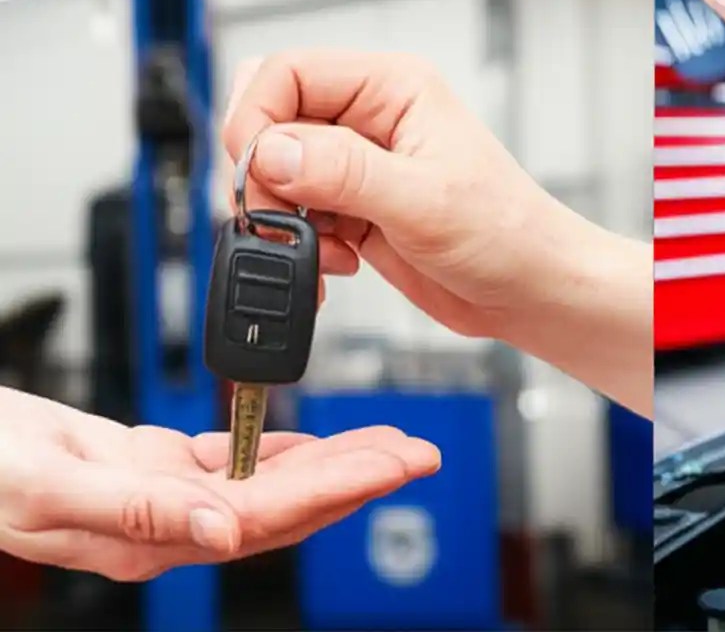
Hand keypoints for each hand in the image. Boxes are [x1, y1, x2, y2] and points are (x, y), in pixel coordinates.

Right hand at [0, 388, 439, 580]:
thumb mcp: (52, 485)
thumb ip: (138, 510)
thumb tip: (223, 530)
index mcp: (155, 536)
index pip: (270, 517)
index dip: (339, 490)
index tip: (393, 465)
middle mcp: (173, 525)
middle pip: (289, 506)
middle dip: (359, 477)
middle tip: (420, 452)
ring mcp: (166, 498)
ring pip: (270, 483)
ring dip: (333, 462)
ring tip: (389, 443)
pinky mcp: (154, 468)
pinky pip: (234, 461)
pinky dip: (278, 448)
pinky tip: (311, 440)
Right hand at [221, 49, 652, 417]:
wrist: (531, 291)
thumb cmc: (508, 233)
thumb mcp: (424, 200)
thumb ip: (343, 172)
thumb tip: (272, 150)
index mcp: (393, 88)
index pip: (287, 73)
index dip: (257, 120)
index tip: (258, 174)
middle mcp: (371, 119)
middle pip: (270, 121)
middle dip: (263, 174)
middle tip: (283, 218)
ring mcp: (360, 167)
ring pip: (276, 173)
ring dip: (284, 217)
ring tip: (327, 249)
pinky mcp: (355, 209)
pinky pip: (296, 216)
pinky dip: (301, 245)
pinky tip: (339, 262)